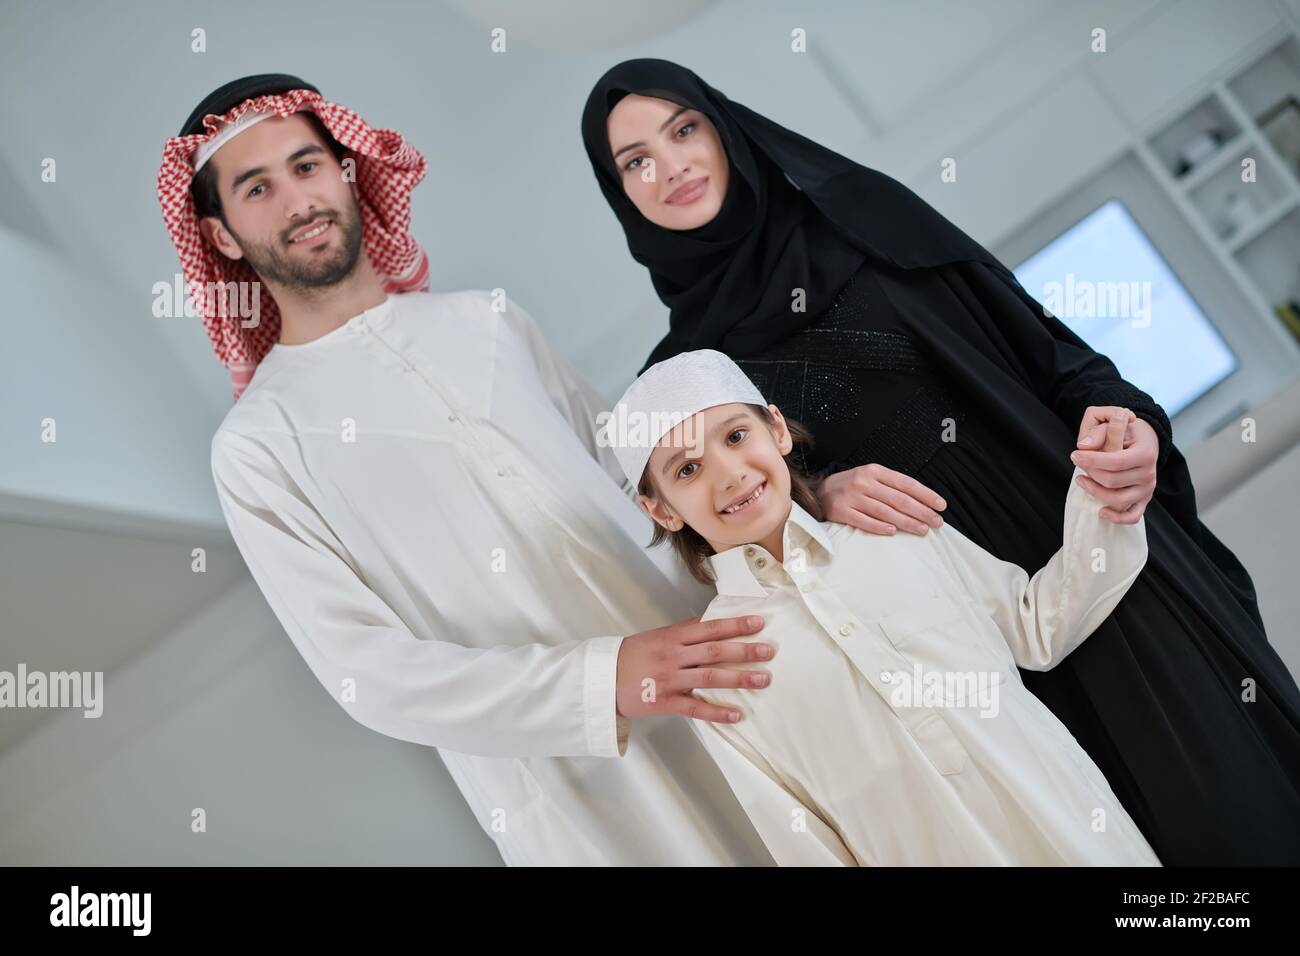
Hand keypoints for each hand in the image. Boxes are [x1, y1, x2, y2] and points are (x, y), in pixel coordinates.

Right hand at [616, 614, 774, 723]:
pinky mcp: (664, 702)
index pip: (709, 627)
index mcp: (672, 637)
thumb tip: (713, 621)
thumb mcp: (657, 636)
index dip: (734, 625)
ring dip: (738, 679)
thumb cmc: (630, 656)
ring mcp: (669, 679)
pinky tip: (736, 716)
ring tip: (763, 680)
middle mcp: (673, 656)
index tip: (758, 623)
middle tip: (769, 651)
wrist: (602, 679)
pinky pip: (695, 708)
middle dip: (743, 650)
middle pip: (713, 651)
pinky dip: (717, 712)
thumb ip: (684, 631)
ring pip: (709, 678)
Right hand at [817, 463, 946, 535]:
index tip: (941, 505)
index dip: (925, 494)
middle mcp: (863, 482)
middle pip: (899, 499)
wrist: (818, 492)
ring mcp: (851, 497)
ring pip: (885, 512)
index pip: (906, 483)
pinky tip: (893, 532)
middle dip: (921, 511)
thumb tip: (921, 502)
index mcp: (874, 471)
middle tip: (937, 522)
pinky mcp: (840, 511)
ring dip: (906, 522)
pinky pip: (864, 521)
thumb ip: (890, 486)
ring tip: (922, 530)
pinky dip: (879, 527)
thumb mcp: (869, 477)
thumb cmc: (850, 487)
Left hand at [1070, 406, 1156, 523]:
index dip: (1090, 460)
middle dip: (1090, 472)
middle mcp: (1149, 474)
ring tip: (1081, 480)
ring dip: (1095, 492)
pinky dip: (1116, 518)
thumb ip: (1098, 430)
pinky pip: (1132, 516)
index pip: (1114, 461)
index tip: (1074, 454)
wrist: (1143, 440)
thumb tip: (1083, 446)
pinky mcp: (1143, 501)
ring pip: (1117, 500)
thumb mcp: (1110, 422)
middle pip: (1111, 481)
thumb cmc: (1124, 431)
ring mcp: (1147, 489)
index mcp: (1145, 453)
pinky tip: (1100, 510)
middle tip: (1079, 463)